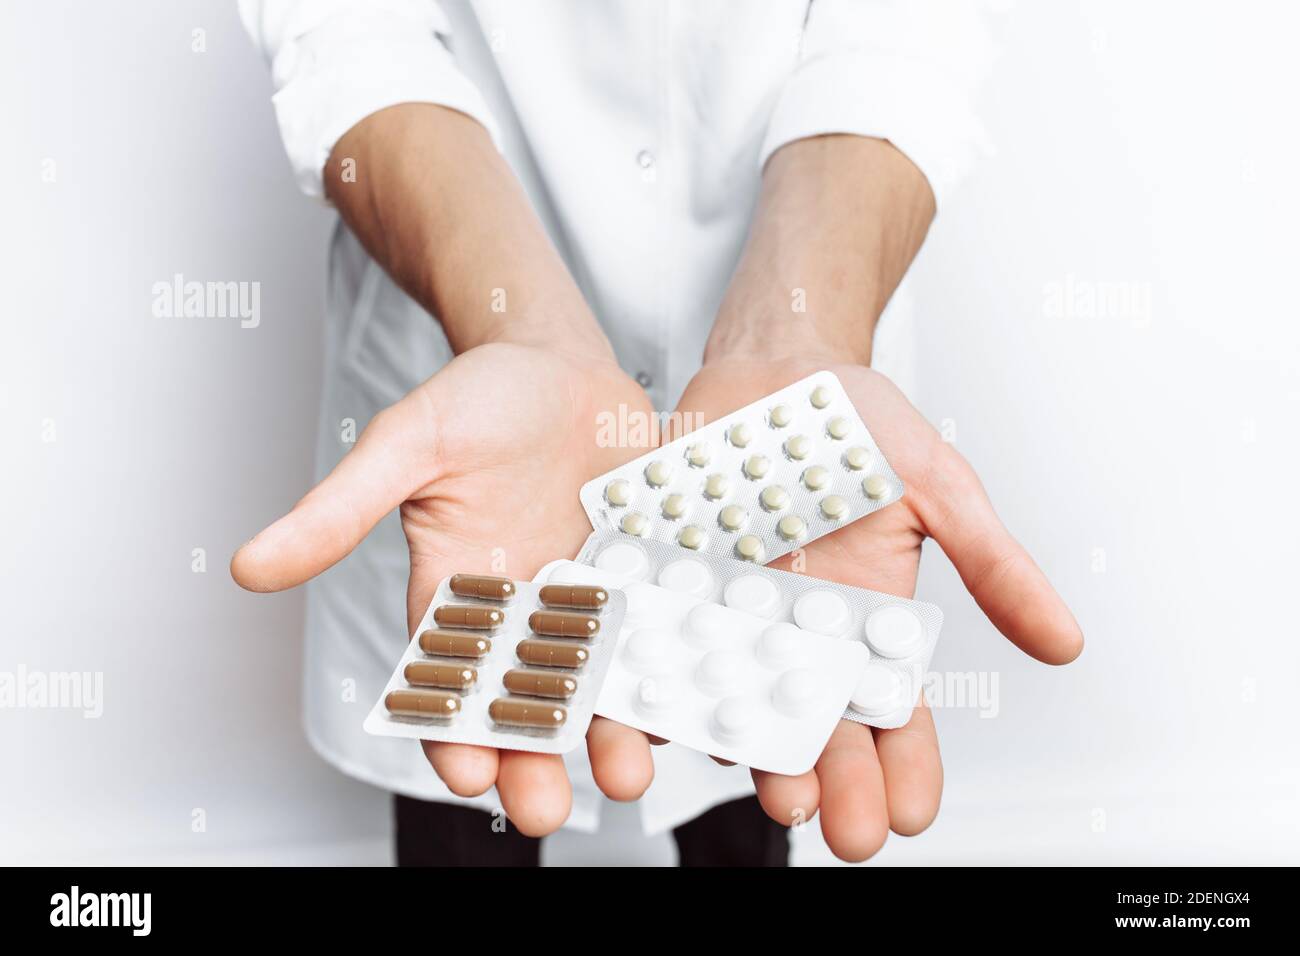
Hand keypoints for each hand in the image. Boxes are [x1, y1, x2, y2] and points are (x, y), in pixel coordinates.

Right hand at [231, 340, 660, 834]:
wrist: (558, 359)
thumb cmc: (474, 398)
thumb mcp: (404, 446)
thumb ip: (339, 510)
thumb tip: (250, 565)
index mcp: (460, 593)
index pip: (446, 682)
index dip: (451, 732)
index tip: (466, 773)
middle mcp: (526, 608)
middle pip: (526, 701)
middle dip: (534, 758)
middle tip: (545, 808)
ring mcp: (590, 594)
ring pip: (599, 679)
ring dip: (611, 729)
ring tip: (628, 768)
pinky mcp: (643, 570)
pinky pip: (659, 624)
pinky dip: (669, 662)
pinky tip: (686, 695)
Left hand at [655, 355, 1083, 860]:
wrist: (775, 369)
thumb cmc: (861, 427)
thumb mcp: (941, 490)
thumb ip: (993, 567)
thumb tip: (1065, 643)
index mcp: (863, 629)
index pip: (890, 719)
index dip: (903, 771)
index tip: (909, 815)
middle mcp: (792, 636)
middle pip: (808, 728)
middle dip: (824, 781)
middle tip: (834, 825)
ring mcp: (725, 615)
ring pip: (729, 697)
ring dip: (736, 742)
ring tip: (746, 773)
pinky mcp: (664, 583)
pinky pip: (657, 636)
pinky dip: (652, 670)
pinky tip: (655, 705)